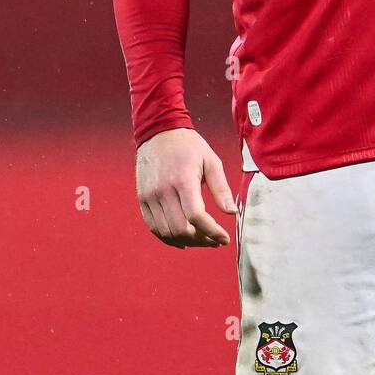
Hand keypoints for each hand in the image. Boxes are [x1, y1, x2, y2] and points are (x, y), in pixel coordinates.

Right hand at [136, 128, 235, 248]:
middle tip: (215, 240)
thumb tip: (232, 212)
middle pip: (181, 229)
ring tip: (202, 240)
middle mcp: (163, 190)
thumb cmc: (189, 146)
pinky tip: (183, 239)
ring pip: (166, 232)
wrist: (158, 132)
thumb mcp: (211, 161)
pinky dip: (168, 238)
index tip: (224, 239)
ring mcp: (150, 196)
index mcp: (183, 180)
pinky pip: (154, 227)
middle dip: (202, 240)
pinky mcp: (142, 199)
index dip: (212, 232)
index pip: (196, 216)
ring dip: (187, 241)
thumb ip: (221, 189)